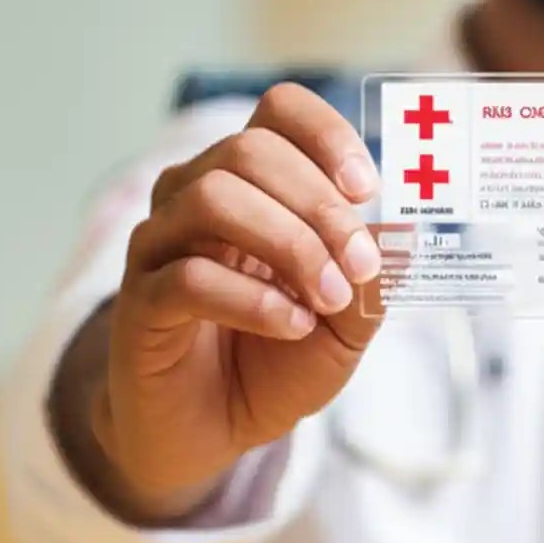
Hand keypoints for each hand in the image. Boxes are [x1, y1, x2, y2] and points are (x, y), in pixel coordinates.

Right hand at [98, 83, 383, 518]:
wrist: (216, 430)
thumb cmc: (279, 360)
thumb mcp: (348, 322)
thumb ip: (374, 278)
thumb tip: (405, 233)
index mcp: (253, 183)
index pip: (278, 111)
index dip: (325, 134)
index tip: (366, 189)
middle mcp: (196, 197)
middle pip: (248, 150)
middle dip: (319, 205)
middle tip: (361, 265)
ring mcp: (159, 246)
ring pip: (211, 198)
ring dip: (288, 244)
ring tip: (328, 297)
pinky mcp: (138, 303)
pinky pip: (187, 276)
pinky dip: (253, 299)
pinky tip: (292, 325)